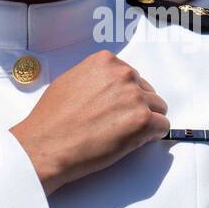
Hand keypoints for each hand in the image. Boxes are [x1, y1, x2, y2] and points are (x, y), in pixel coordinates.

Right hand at [10, 50, 168, 195]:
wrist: (46, 145)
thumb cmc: (52, 119)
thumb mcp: (70, 81)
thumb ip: (96, 80)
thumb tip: (110, 91)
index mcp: (106, 62)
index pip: (131, 77)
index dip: (125, 97)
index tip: (116, 109)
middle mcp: (124, 74)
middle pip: (147, 92)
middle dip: (136, 108)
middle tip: (117, 126)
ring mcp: (135, 97)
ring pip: (158, 109)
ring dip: (145, 122)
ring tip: (121, 136)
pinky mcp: (143, 121)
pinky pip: (163, 127)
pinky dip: (152, 137)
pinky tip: (133, 143)